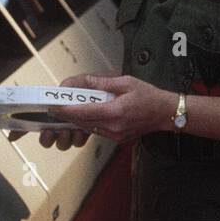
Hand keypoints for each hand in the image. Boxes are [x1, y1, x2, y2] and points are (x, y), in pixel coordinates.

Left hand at [8, 73, 176, 147]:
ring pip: (87, 128)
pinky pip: (95, 131)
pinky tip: (83, 115)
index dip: (66, 110)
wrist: (166, 113)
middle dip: (66, 115)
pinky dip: (87, 123)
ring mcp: (114, 135)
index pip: (83, 112)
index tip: (53, 105)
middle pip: (82, 122)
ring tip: (66, 110)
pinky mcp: (116, 138)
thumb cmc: (148, 96)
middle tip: (54, 106)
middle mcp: (113, 127)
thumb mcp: (126, 82)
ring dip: (76, 120)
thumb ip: (102, 83)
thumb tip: (82, 81)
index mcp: (115, 112)